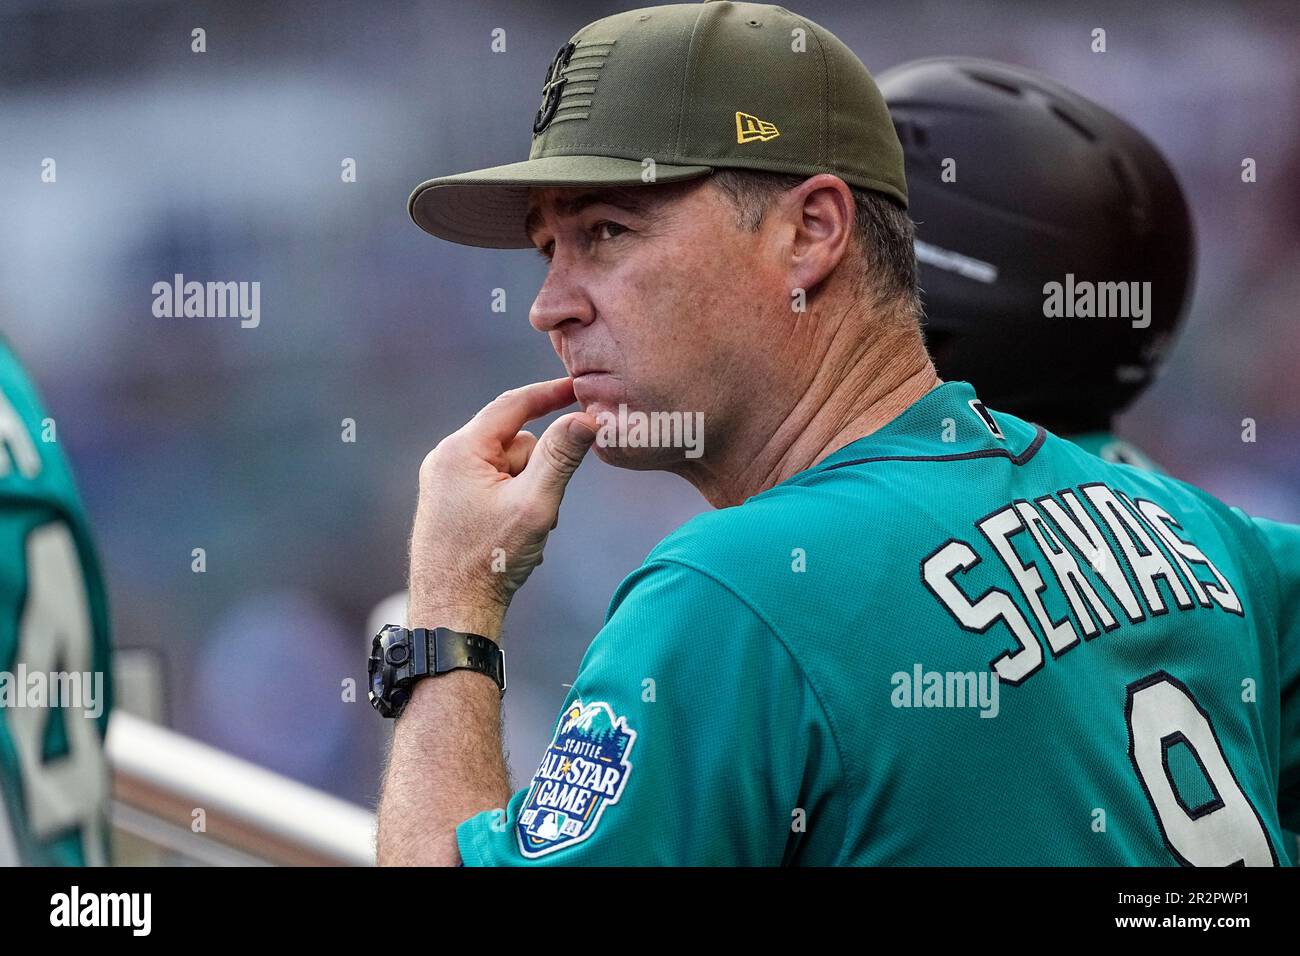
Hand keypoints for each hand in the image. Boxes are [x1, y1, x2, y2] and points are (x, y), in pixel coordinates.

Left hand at [407, 377, 597, 637]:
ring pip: (508, 469)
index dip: (549, 395)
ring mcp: (445, 483)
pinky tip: (512, 540)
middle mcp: (446, 460)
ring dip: (528, 492)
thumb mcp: (535, 504)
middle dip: (538, 470)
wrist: (452, 612)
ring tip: (525, 532)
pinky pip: (495, 489)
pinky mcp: (449, 505)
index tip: (579, 388)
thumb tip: (586, 418)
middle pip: (514, 442)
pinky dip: (514, 506)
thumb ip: (561, 457)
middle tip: (542, 509)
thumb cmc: (491, 561)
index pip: (512, 405)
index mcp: (460, 451)